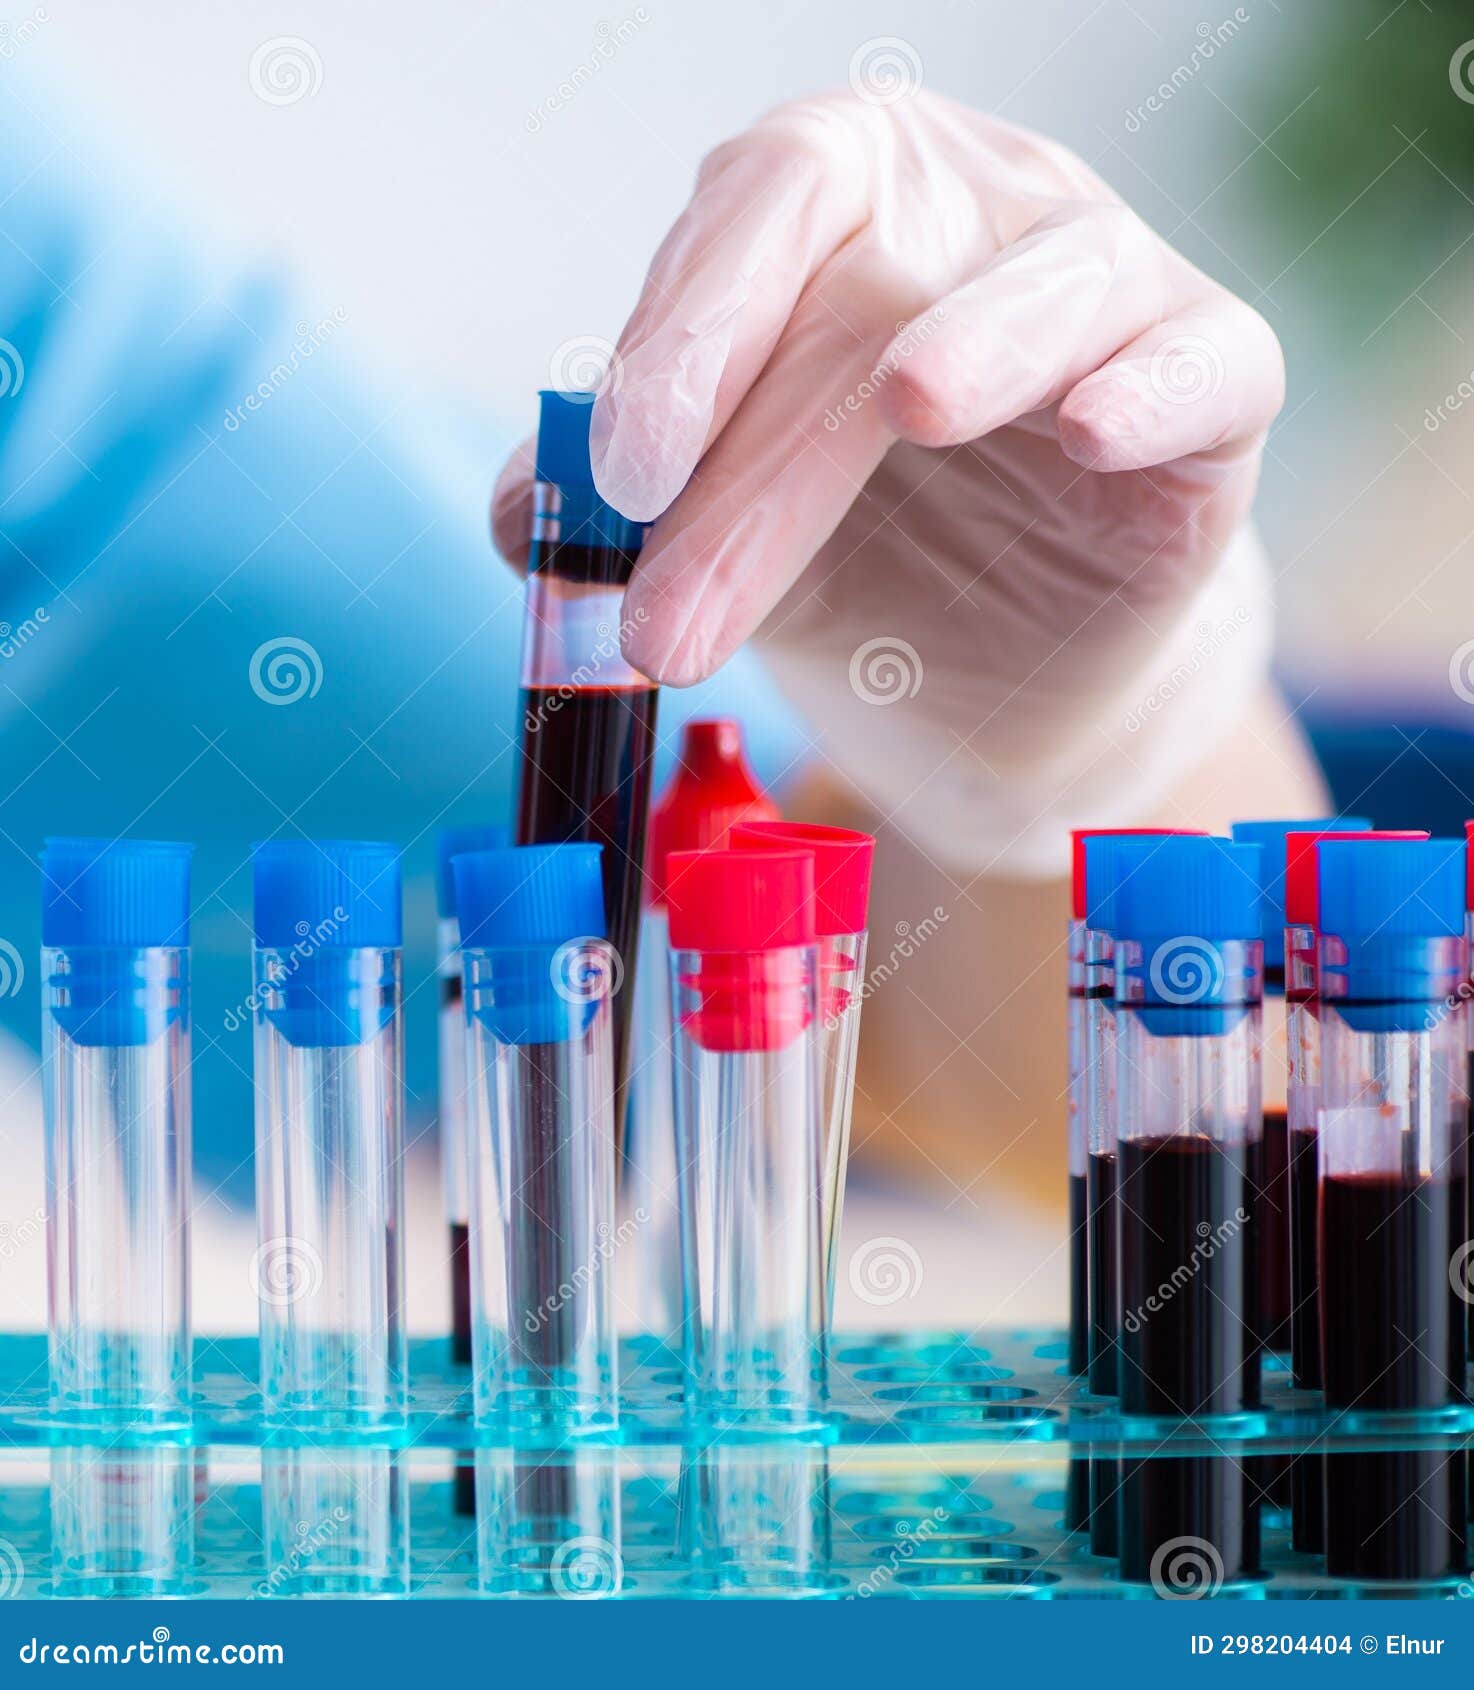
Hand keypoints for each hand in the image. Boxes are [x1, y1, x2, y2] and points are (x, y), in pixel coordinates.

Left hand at [493, 91, 1282, 867]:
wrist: (998, 667)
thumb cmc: (857, 560)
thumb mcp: (717, 527)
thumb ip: (618, 506)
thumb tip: (522, 512)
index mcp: (841, 215)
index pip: (759, 212)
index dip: (685, 331)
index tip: (620, 478)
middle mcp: (973, 218)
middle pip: (868, 285)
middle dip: (761, 462)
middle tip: (675, 621)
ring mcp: (1104, 288)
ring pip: (1052, 282)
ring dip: (978, 338)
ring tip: (910, 404)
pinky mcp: (1214, 389)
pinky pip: (1208, 357)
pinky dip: (1153, 384)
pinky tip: (1091, 428)